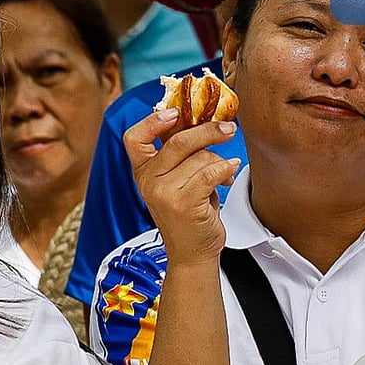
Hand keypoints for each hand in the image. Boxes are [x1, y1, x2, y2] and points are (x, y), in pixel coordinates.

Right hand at [123, 109, 239, 267]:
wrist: (192, 253)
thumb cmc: (189, 214)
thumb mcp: (176, 181)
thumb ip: (181, 155)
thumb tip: (203, 120)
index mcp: (143, 172)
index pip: (134, 139)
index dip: (152, 121)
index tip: (175, 112)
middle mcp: (148, 182)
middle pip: (178, 140)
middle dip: (208, 131)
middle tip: (227, 129)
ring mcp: (164, 193)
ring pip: (200, 158)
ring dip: (220, 163)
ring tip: (224, 174)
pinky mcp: (183, 203)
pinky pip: (210, 173)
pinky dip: (226, 170)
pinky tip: (229, 175)